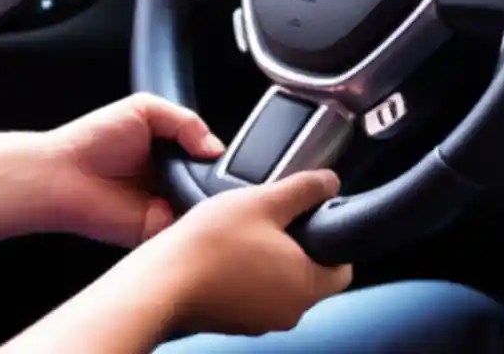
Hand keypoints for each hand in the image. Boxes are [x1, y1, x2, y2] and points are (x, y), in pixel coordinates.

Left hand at [44, 93, 224, 246]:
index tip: (223, 155)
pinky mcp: (156, 229)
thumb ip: (186, 121)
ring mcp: (165, 206)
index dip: (218, 156)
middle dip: (215, 179)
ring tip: (193, 186)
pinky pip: (185, 230)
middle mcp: (170, 180)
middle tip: (206, 171)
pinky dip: (190, 221)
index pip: (209, 156)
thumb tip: (215, 148)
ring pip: (201, 207)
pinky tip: (183, 206)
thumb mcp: (145, 109)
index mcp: (170, 151)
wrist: (61, 175)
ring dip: (203, 199)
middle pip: (210, 182)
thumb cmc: (91, 140)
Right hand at [116, 170, 352, 335]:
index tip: (313, 218)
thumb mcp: (263, 201)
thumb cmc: (208, 246)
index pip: (343, 267)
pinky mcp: (235, 321)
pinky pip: (252, 295)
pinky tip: (224, 254)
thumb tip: (329, 181)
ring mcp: (260, 320)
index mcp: (306, 286)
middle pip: (310, 274)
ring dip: (267, 260)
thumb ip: (304, 190)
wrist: (161, 282)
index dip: (330, 237)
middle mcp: (289, 312)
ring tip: (242, 233)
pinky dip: (245, 275)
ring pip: (279, 284)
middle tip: (270, 219)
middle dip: (296, 246)